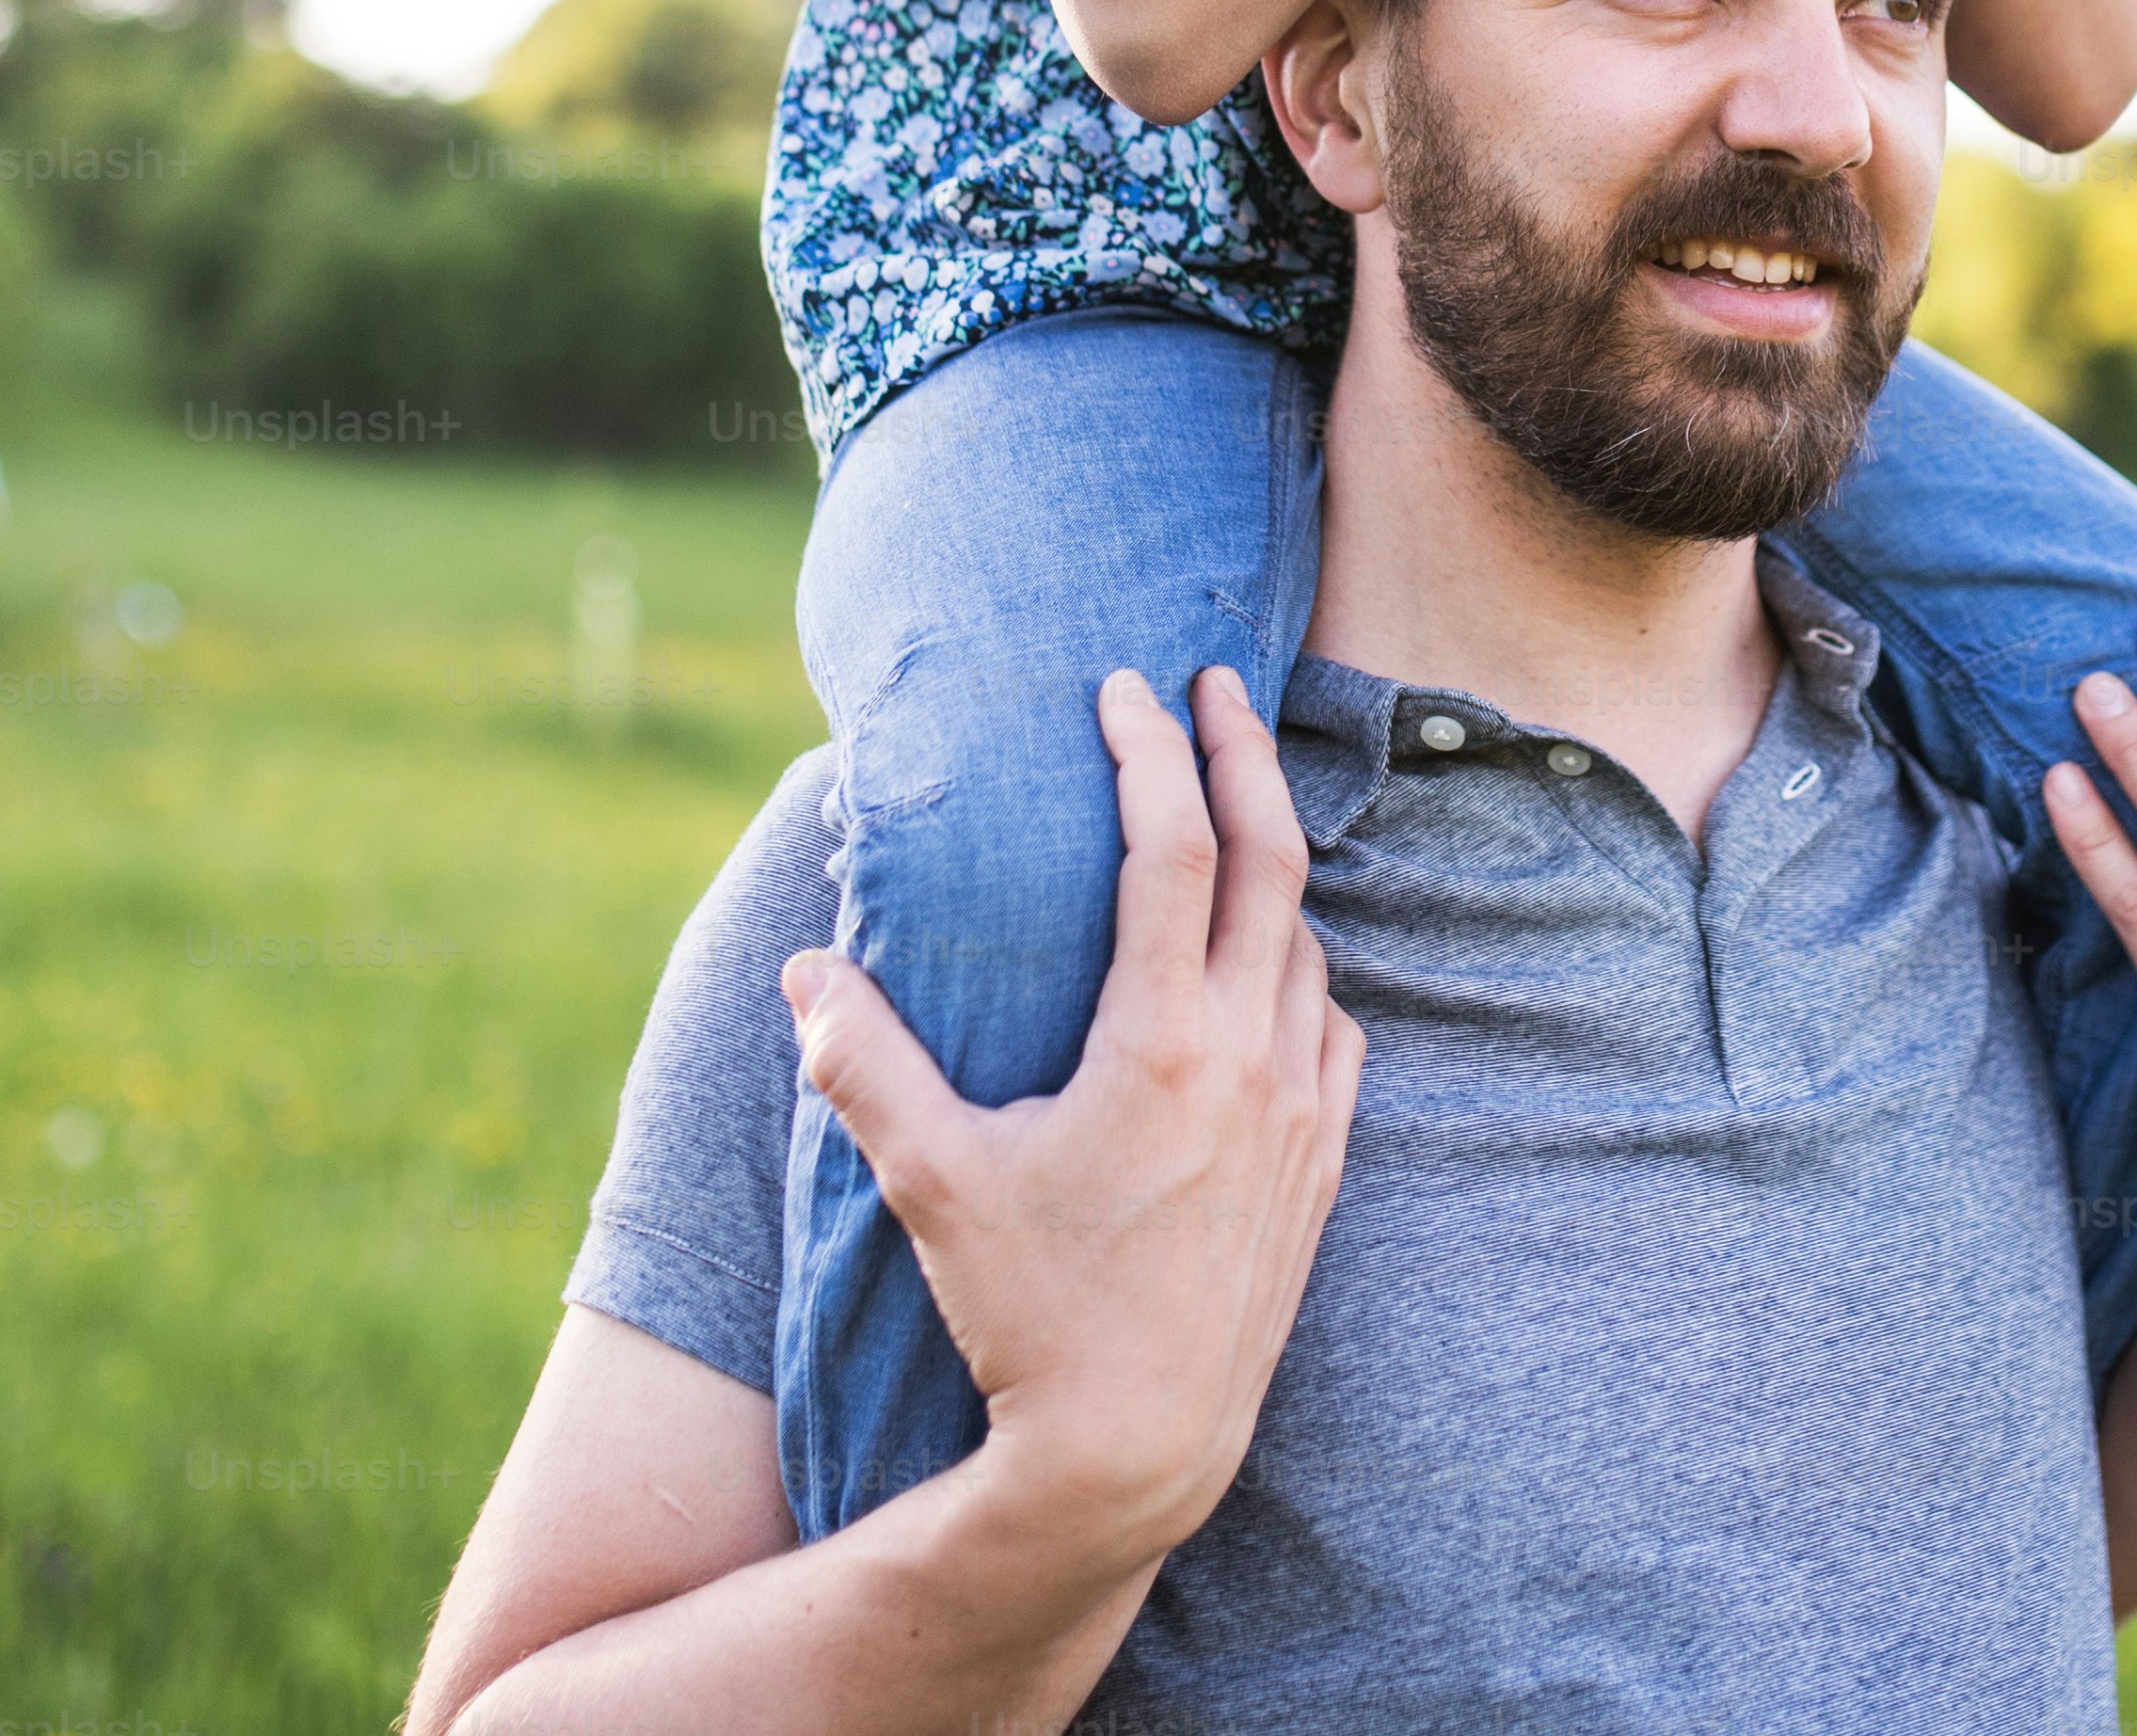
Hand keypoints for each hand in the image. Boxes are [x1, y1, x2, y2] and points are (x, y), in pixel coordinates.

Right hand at [782, 667, 1363, 1548]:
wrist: (1136, 1450)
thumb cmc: (1028, 1317)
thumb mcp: (932, 1184)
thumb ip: (864, 1066)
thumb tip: (802, 971)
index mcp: (1163, 1044)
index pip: (1173, 849)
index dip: (1150, 753)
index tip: (1122, 687)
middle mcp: (1252, 1061)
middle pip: (1274, 861)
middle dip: (1244, 755)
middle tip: (1215, 685)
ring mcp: (1302, 1114)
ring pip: (1310, 945)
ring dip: (1274, 868)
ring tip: (1229, 820)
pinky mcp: (1323, 1167)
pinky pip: (1335, 1027)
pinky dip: (1305, 969)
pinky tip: (1273, 968)